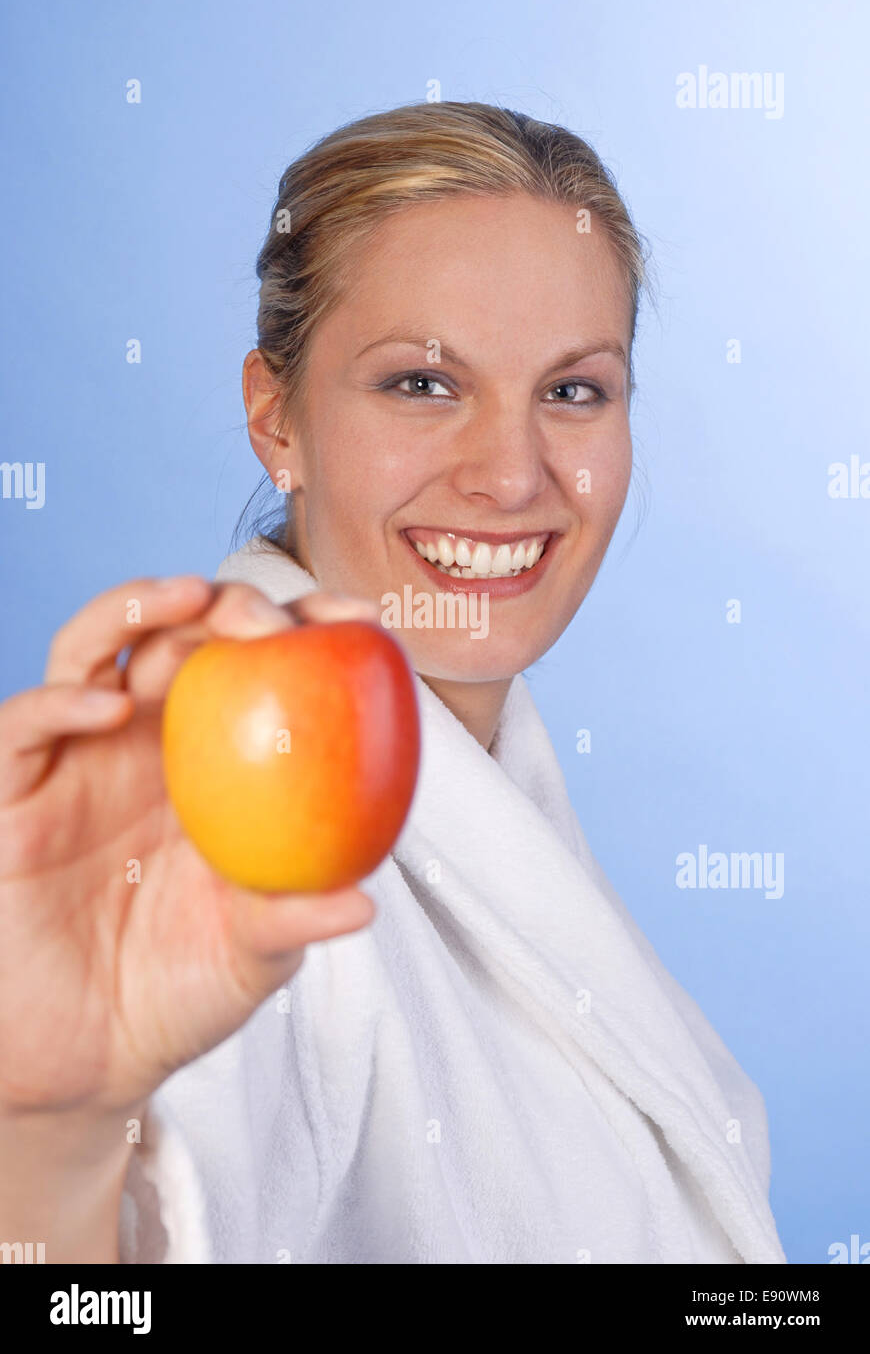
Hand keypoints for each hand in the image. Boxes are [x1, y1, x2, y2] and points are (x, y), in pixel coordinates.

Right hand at [0, 576, 379, 1121]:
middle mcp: (148, 742)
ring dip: (137, 607)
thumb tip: (362, 901)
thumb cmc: (179, 993)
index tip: (358, 619)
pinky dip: (63, 700)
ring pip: (94, 647)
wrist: (87, 1060)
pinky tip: (112, 704)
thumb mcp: (254, 956)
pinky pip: (26, 725)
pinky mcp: (13, 791)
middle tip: (272, 619)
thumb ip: (294, 920)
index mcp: (216, 762)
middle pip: (182, 634)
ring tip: (189, 599)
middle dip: (229, 604)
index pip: (261, 666)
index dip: (305, 627)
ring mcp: (78, 758)